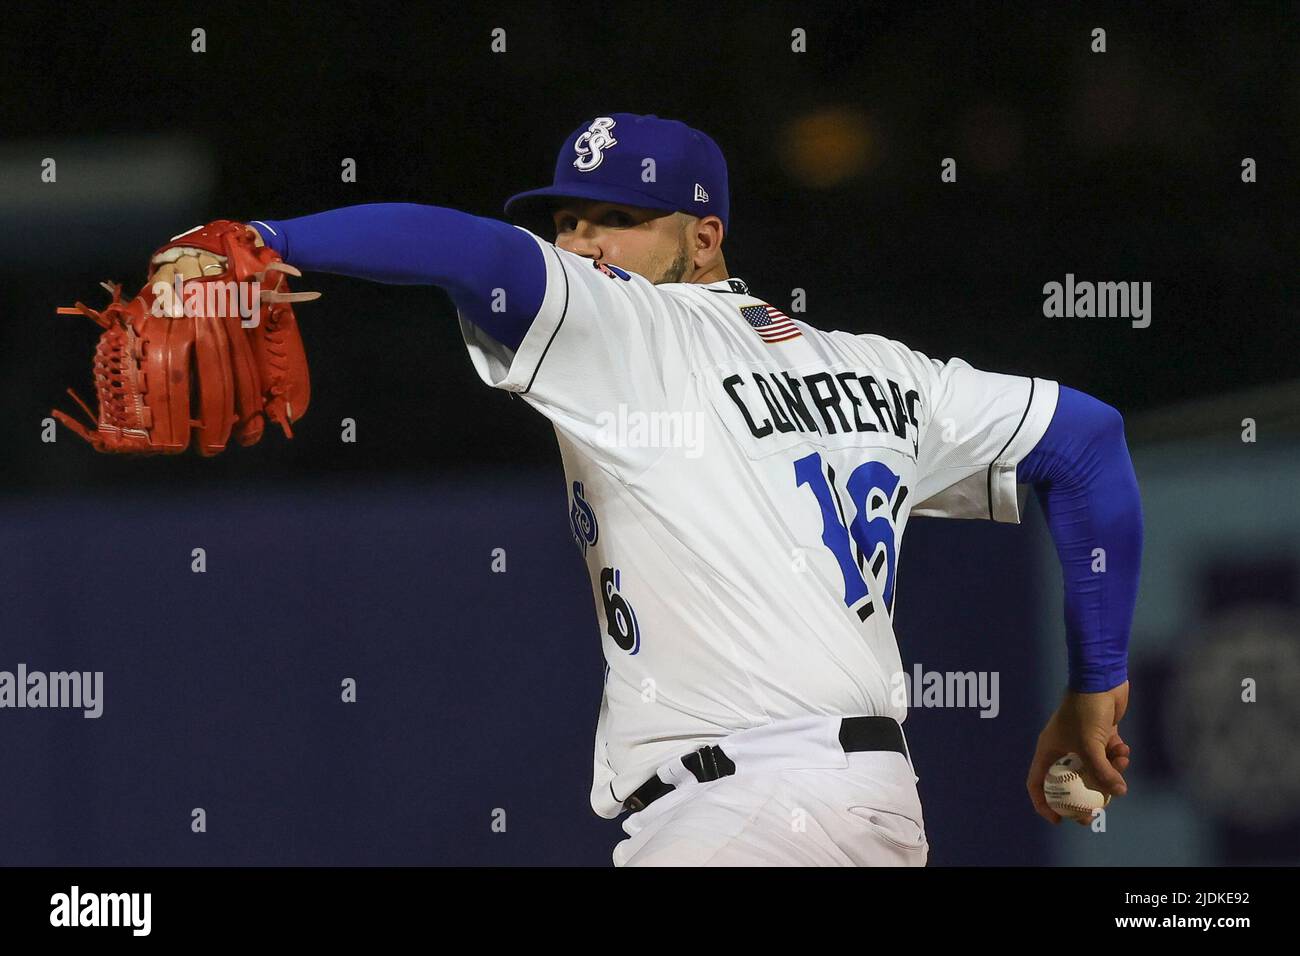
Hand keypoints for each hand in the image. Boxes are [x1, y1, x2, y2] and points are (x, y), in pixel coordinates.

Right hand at [1026, 680, 1130, 823]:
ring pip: (1095, 770)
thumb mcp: (1091, 745)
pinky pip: (1108, 756)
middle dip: (1086, 797)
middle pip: (1070, 782)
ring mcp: (1082, 743)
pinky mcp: (1101, 736)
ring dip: (1110, 771)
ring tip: (1121, 762)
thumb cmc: (1086, 710)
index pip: (1038, 782)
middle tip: (1098, 811)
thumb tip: (1118, 792)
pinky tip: (1124, 748)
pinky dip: (1118, 756)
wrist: (1101, 679)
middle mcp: (1062, 749)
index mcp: (1049, 750)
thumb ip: (1103, 772)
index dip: (1044, 803)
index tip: (1059, 819)